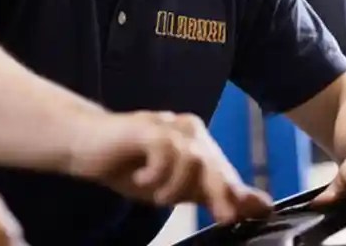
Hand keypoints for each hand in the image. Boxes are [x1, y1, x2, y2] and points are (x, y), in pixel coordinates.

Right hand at [67, 111, 273, 223]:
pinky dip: (158, 174)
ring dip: (177, 186)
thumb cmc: (129, 167)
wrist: (85, 146)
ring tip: (158, 196)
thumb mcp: (173, 188)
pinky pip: (167, 152)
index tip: (259, 214)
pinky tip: (143, 179)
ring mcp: (169, 126)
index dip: (237, 194)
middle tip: (224, 219)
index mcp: (199, 143)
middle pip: (216, 165)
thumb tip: (260, 208)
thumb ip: (213, 195)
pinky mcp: (148, 127)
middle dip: (222, 194)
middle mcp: (189, 130)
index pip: (225, 172)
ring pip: (195, 159)